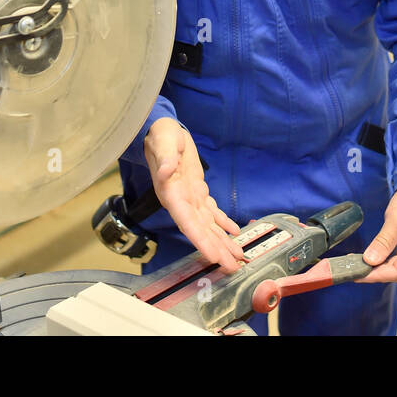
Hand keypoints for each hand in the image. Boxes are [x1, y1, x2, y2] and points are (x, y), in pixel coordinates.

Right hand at [143, 118, 245, 271]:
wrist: (159, 130)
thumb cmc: (160, 135)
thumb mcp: (163, 140)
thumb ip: (164, 157)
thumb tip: (166, 170)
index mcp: (171, 192)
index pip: (187, 222)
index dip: (200, 240)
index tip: (212, 256)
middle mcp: (180, 201)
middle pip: (200, 230)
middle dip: (216, 249)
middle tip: (232, 266)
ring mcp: (189, 198)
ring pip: (208, 225)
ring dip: (222, 241)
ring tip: (236, 257)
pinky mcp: (197, 191)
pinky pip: (211, 212)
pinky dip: (223, 222)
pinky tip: (234, 232)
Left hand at [359, 186, 396, 282]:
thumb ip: (383, 242)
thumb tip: (369, 261)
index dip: (376, 275)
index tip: (357, 275)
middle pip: (396, 272)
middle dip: (374, 271)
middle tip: (351, 269)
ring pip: (394, 268)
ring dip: (376, 266)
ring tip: (356, 264)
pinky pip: (395, 260)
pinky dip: (381, 260)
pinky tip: (368, 259)